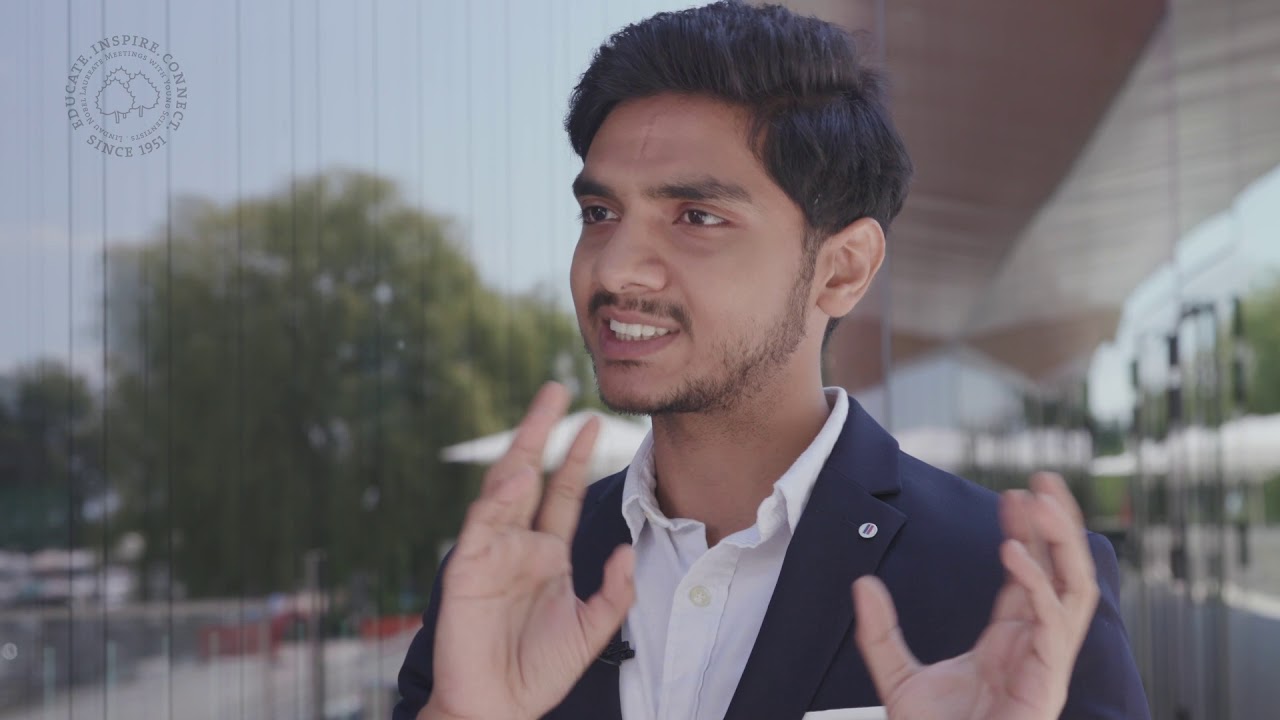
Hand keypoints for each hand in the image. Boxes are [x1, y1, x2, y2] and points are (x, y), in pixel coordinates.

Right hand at [422, 382, 636, 719]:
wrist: (499, 706)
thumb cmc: (539, 670)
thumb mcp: (591, 630)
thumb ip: (613, 591)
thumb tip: (628, 548)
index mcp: (547, 554)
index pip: (562, 493)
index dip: (575, 458)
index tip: (591, 422)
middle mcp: (518, 544)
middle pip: (530, 475)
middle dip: (541, 432)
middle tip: (555, 389)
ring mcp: (491, 552)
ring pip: (503, 488)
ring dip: (519, 451)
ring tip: (539, 417)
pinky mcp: (467, 569)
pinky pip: (482, 527)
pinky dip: (495, 502)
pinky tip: (514, 480)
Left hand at [853, 472, 1099, 719]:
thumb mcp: (897, 677)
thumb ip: (881, 631)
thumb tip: (862, 582)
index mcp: (1010, 642)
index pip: (1029, 576)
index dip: (1025, 535)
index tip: (1011, 495)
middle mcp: (1035, 647)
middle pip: (1064, 575)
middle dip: (1059, 526)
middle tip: (1042, 480)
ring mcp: (1045, 664)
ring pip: (1074, 591)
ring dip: (1062, 543)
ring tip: (1041, 500)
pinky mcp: (1045, 683)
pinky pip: (1052, 624)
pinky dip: (1038, 584)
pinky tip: (1013, 552)